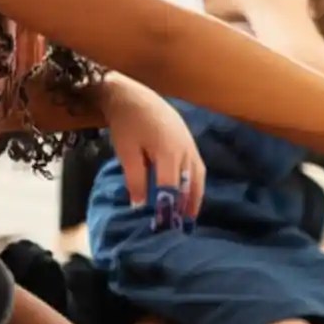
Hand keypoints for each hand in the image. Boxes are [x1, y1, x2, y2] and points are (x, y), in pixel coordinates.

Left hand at [100, 74, 205, 217]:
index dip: (168, 208)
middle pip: (189, 185)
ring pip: (198, 177)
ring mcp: (190, 146)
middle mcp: (185, 151)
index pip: (171, 188)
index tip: (163, 226)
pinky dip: (196, 184)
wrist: (133, 95)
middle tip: (181, 227)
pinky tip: (190, 192)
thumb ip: (135, 180)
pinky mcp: (190, 142)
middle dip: (186, 207)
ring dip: (195, 197)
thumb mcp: (126, 152)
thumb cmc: (127, 123)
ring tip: (190, 215)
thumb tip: (140, 205)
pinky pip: (198, 168)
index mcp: (169, 153)